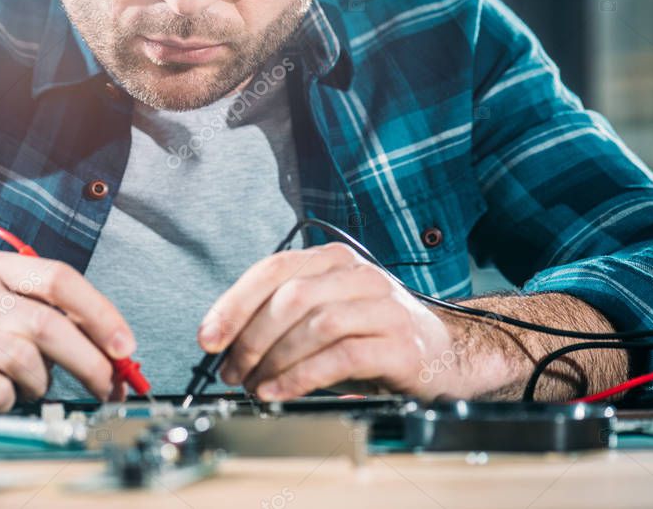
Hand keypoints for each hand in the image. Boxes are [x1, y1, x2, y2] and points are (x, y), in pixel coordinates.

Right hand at [0, 250, 135, 411]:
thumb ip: (51, 314)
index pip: (59, 279)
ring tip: (32, 384)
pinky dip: (10, 397)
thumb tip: (113, 347)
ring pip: (24, 361)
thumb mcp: (2, 302)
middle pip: (48, 324)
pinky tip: (1, 391)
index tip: (124, 345)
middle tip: (109, 386)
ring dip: (41, 382)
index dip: (99, 313)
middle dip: (90, 362)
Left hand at [198, 242, 458, 400]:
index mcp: (334, 260)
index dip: (233, 303)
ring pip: (314, 325)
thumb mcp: (325, 314)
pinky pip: (340, 357)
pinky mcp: (400, 343)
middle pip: (290, 298)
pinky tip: (280, 391)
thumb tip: (225, 343)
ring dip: (273, 360)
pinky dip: (301, 377)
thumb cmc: (372, 336)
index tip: (208, 338)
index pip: (273, 269)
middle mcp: (359, 276)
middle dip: (250, 339)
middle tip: (231, 371)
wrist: (444, 354)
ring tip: (255, 385)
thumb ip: (282, 317)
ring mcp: (383, 307)